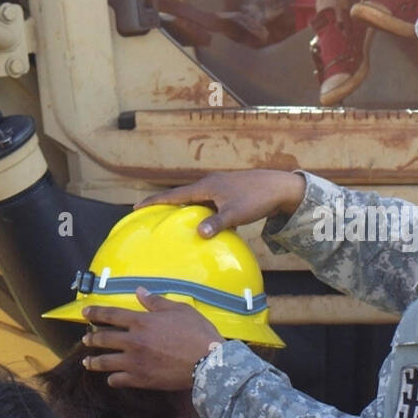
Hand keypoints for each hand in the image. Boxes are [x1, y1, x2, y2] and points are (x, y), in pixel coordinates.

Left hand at [81, 289, 224, 389]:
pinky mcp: (141, 379)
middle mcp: (133, 341)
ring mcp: (135, 362)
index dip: (96, 313)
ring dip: (94, 362)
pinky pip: (118, 380)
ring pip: (105, 362)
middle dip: (91, 339)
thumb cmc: (197, 333)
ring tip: (88, 363)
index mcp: (141, 321)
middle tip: (85, 340)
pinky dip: (112, 379)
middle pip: (103, 339)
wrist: (208, 362)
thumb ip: (156, 302)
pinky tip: (111, 379)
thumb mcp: (179, 310)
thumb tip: (139, 291)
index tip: (85, 313)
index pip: (111, 315)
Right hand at [136, 170, 306, 237]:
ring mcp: (220, 188)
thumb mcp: (236, 214)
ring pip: (197, 200)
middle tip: (149, 214)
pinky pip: (210, 204)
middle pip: (182, 196)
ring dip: (185, 209)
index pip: (174, 195)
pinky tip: (205, 226)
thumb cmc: (257, 199)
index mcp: (206, 187)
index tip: (136, 207)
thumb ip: (217, 224)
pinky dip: (203, 213)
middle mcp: (210, 184)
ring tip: (172, 222)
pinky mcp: (230, 194)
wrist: (280, 188)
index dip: (155, 201)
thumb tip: (199, 234)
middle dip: (166, 205)